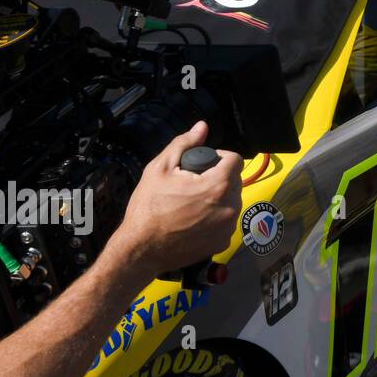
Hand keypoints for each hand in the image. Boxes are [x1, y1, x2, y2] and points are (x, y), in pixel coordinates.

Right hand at [109, 122, 242, 281]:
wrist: (140, 248)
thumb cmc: (148, 208)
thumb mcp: (160, 168)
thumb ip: (184, 144)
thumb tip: (202, 127)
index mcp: (218, 185)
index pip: (235, 160)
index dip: (220, 157)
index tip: (203, 164)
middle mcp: (230, 206)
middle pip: (234, 181)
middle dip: (218, 178)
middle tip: (193, 185)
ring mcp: (228, 227)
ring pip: (231, 202)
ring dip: (217, 198)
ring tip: (191, 203)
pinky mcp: (223, 242)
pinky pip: (226, 222)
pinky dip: (215, 218)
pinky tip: (194, 220)